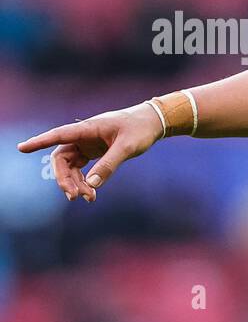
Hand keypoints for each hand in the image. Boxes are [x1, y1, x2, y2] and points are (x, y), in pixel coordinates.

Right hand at [15, 103, 164, 201]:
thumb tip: (92, 185)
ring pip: (70, 166)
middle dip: (64, 178)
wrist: (153, 123)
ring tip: (87, 198)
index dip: (40, 142)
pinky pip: (80, 168)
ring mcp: (87, 144)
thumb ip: (110, 165)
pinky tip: (91, 193)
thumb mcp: (127, 148)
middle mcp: (83, 136)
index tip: (21, 148)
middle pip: (61, 158)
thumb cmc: (140, 130)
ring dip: (74, 182)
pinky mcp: (94, 151)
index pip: (58, 135)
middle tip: (74, 196)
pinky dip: (83, 181)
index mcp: (88, 128)